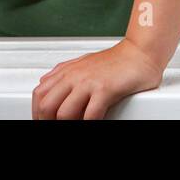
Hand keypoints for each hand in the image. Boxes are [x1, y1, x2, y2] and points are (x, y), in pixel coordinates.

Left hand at [31, 38, 163, 119]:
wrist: (140, 52)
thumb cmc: (117, 60)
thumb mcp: (83, 62)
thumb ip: (64, 73)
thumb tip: (46, 83)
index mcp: (67, 71)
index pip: (39, 95)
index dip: (38, 113)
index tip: (44, 121)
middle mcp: (74, 76)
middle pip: (46, 106)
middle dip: (48, 122)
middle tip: (58, 127)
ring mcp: (89, 82)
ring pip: (63, 114)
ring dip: (69, 125)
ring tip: (77, 125)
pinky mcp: (105, 89)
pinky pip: (90, 115)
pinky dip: (89, 125)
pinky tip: (94, 123)